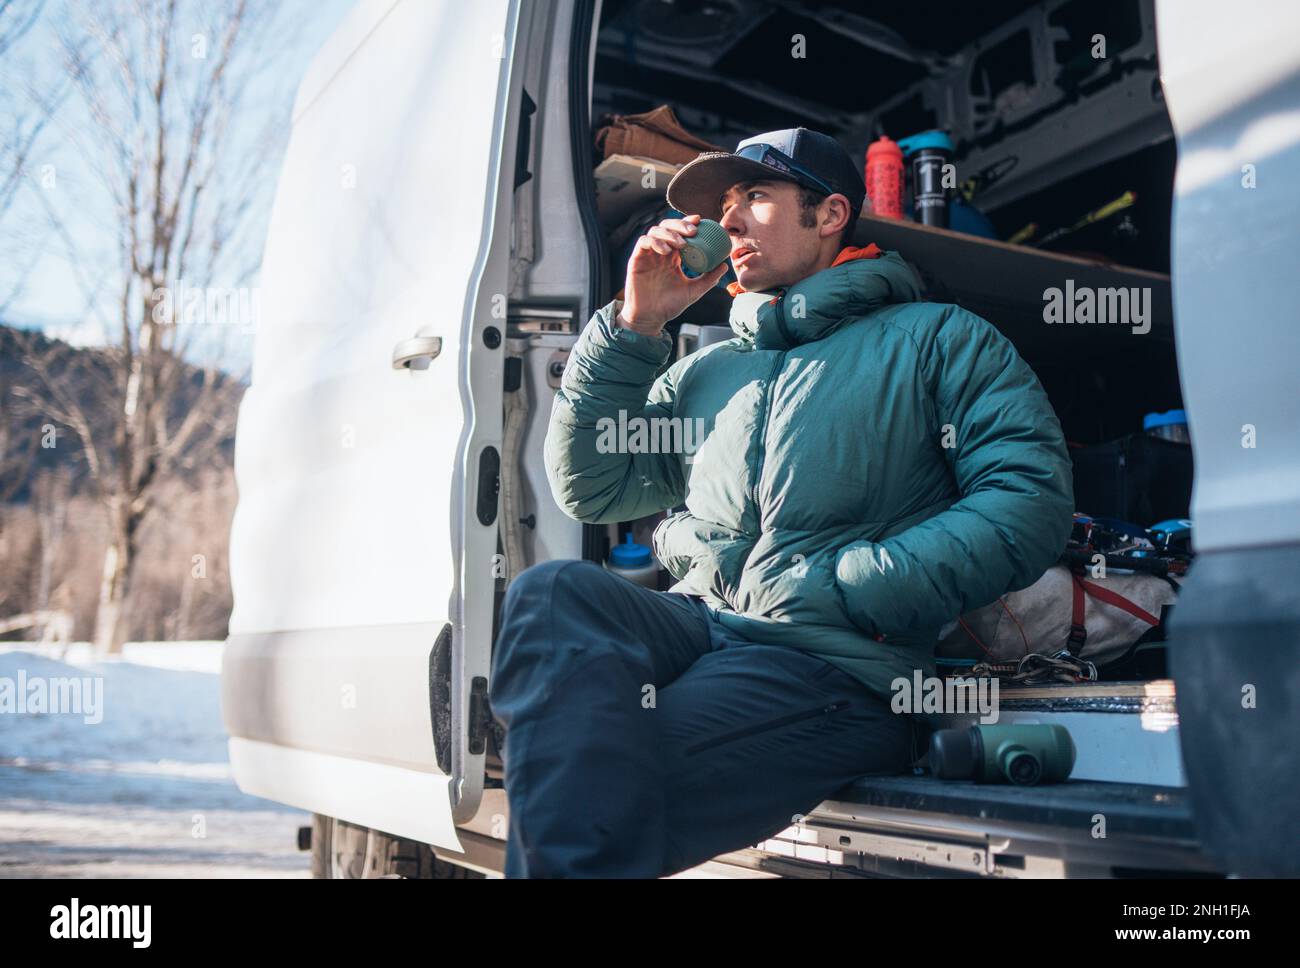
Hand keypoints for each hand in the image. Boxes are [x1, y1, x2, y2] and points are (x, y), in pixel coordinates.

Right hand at [619, 213, 729, 335]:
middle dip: (680, 225)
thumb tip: (725, 265)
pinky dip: (654, 241)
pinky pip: (643, 242)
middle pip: (667, 227)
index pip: (679, 232)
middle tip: (693, 232)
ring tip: (681, 243)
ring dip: (669, 233)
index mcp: (673, 257)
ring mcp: (648, 255)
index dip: (687, 223)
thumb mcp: (694, 291)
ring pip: (655, 231)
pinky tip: (666, 250)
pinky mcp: (636, 260)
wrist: (650, 318)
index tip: (700, 221)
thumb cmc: (669, 306)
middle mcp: (660, 253)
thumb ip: (709, 279)